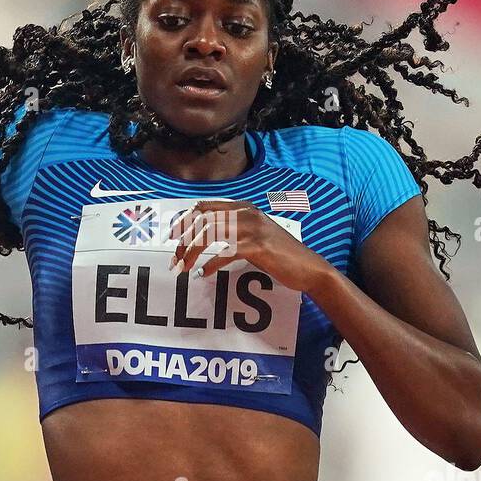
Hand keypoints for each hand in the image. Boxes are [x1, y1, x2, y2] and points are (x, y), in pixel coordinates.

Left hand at [167, 199, 333, 294]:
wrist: (308, 268)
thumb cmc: (279, 254)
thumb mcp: (254, 235)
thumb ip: (233, 230)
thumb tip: (202, 234)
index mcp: (243, 207)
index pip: (204, 206)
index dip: (184, 220)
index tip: (172, 237)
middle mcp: (246, 213)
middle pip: (203, 220)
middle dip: (184, 240)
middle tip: (175, 259)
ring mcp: (253, 228)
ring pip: (210, 234)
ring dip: (192, 252)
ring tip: (183, 267)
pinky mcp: (258, 246)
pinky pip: (225, 252)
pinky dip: (210, 264)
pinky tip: (203, 274)